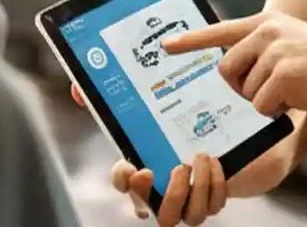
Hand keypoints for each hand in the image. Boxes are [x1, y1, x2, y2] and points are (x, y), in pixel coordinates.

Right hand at [69, 85, 292, 222]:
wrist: (230, 125)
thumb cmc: (181, 116)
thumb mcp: (150, 101)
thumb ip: (111, 96)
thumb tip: (76, 91)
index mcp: (145, 166)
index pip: (124, 184)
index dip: (123, 181)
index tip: (134, 167)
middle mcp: (166, 188)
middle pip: (158, 215)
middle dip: (169, 195)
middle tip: (176, 166)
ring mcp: (192, 196)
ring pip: (189, 216)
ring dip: (196, 189)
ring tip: (201, 157)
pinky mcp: (215, 195)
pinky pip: (214, 205)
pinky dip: (215, 186)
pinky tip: (217, 163)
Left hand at [162, 13, 306, 115]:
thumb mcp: (292, 42)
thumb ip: (262, 47)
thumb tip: (229, 68)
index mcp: (266, 23)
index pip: (220, 31)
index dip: (190, 41)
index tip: (166, 46)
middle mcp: (267, 32)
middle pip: (226, 70)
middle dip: (241, 88)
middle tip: (268, 89)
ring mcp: (275, 52)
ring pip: (244, 91)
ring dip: (263, 100)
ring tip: (291, 90)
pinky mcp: (283, 74)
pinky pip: (260, 105)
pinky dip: (276, 111)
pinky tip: (297, 99)